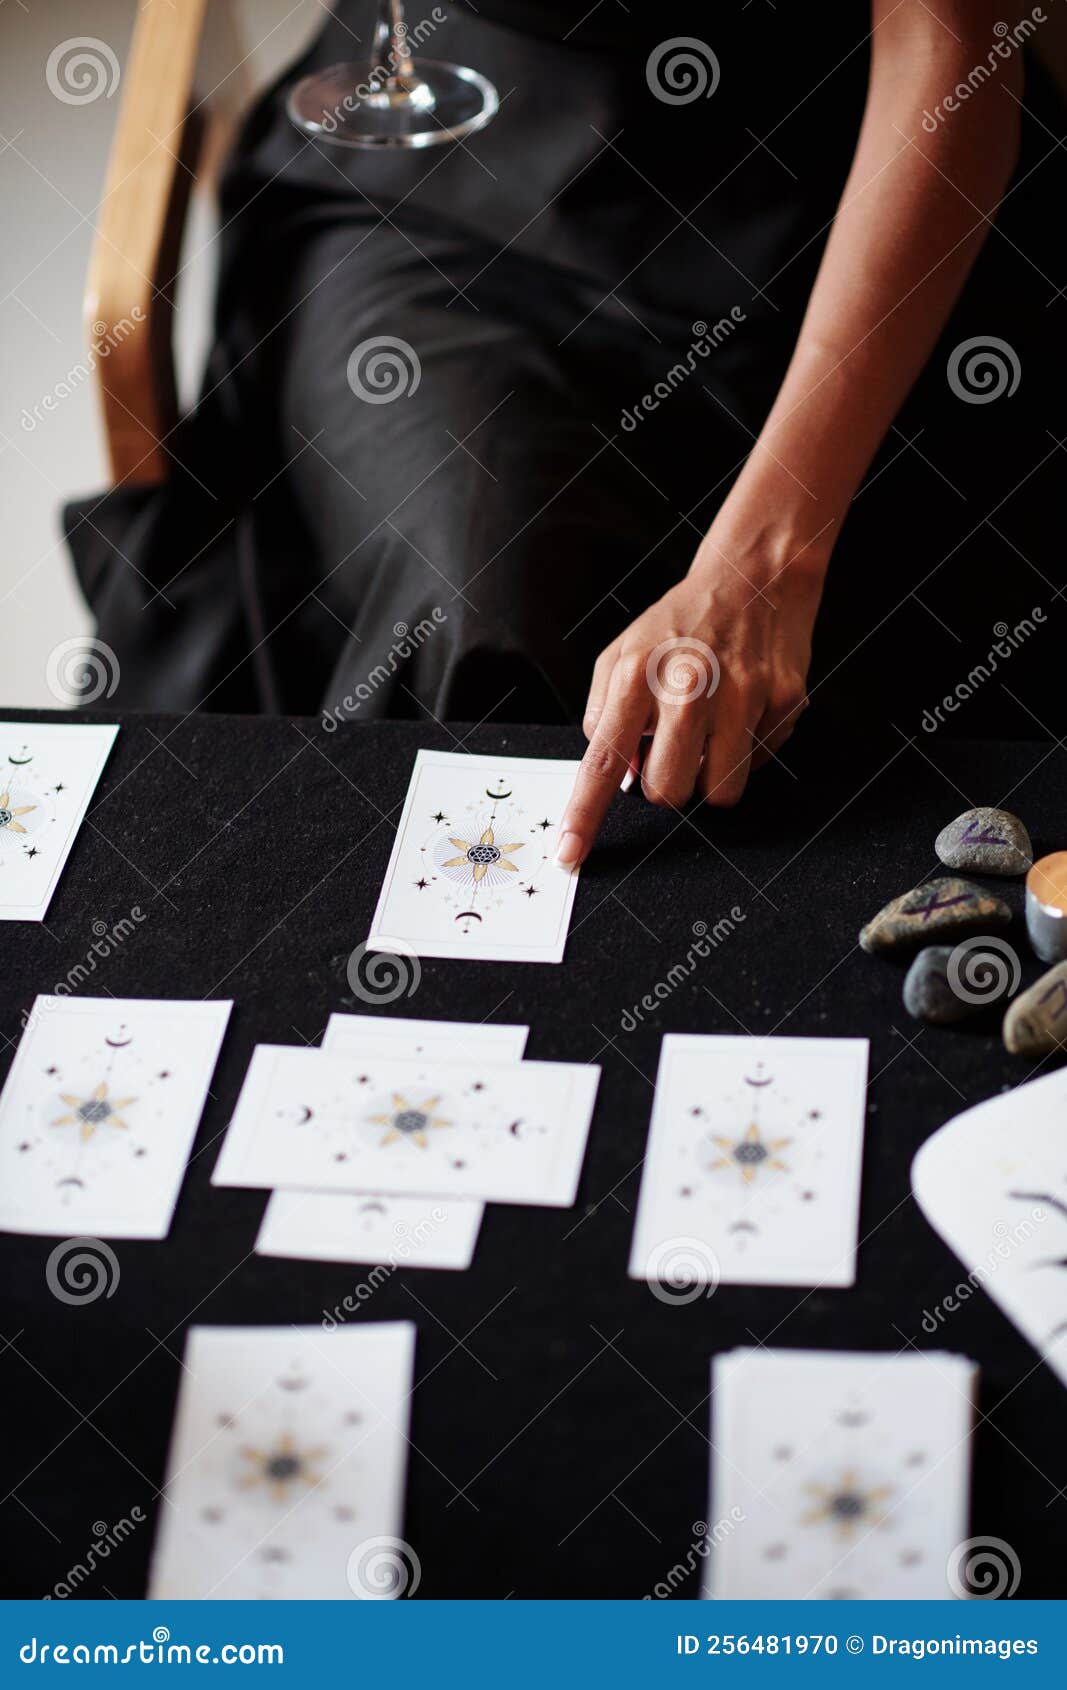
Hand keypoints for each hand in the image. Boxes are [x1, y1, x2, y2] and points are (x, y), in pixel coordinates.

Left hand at [555, 535, 825, 866]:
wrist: (754, 575)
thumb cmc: (681, 623)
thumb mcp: (622, 656)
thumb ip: (605, 717)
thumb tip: (622, 776)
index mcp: (637, 674)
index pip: (602, 761)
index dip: (584, 816)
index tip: (570, 855)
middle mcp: (689, 685)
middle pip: (668, 791)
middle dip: (667, 784)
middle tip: (674, 749)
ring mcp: (742, 695)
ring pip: (719, 792)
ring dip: (710, 776)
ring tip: (710, 735)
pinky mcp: (784, 701)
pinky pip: (758, 764)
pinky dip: (746, 749)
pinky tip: (743, 711)